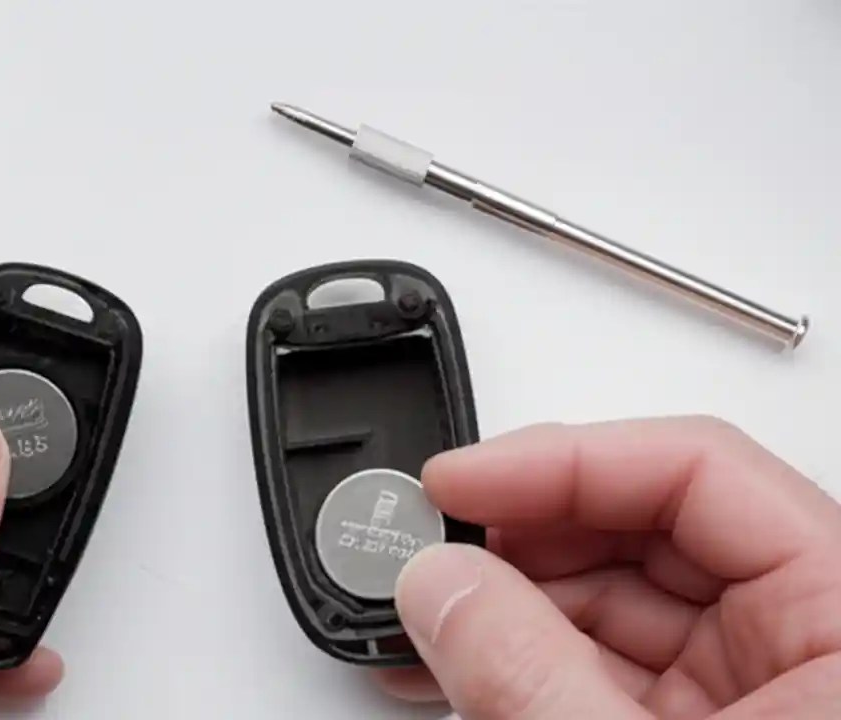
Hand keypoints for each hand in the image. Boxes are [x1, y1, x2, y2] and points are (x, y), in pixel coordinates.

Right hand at [374, 418, 840, 718]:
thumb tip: (439, 584)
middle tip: (426, 543)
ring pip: (609, 599)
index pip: (699, 471)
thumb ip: (531, 674)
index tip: (459, 480)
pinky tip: (448, 659)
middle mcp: (809, 644)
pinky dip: (517, 660)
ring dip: (500, 599)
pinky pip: (597, 667)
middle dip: (517, 533)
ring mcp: (756, 694)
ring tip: (418, 609)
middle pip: (645, 527)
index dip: (562, 461)